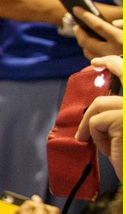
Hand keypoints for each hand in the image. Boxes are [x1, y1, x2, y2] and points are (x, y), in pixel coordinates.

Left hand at [72, 8, 122, 61]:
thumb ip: (125, 23)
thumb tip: (115, 24)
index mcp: (121, 39)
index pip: (99, 26)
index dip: (86, 17)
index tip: (76, 9)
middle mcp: (114, 51)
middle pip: (87, 41)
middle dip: (79, 31)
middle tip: (76, 24)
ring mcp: (110, 60)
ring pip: (88, 51)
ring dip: (82, 41)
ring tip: (81, 32)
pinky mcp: (109, 67)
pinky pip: (93, 59)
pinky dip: (89, 50)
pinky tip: (89, 44)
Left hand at [76, 55, 123, 179]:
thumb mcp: (124, 132)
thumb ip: (117, 117)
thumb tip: (97, 108)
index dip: (117, 64)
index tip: (101, 62)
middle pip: (124, 73)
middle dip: (110, 63)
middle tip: (95, 63)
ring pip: (100, 105)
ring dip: (91, 125)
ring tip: (92, 141)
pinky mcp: (124, 119)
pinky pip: (95, 123)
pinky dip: (94, 137)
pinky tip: (107, 151)